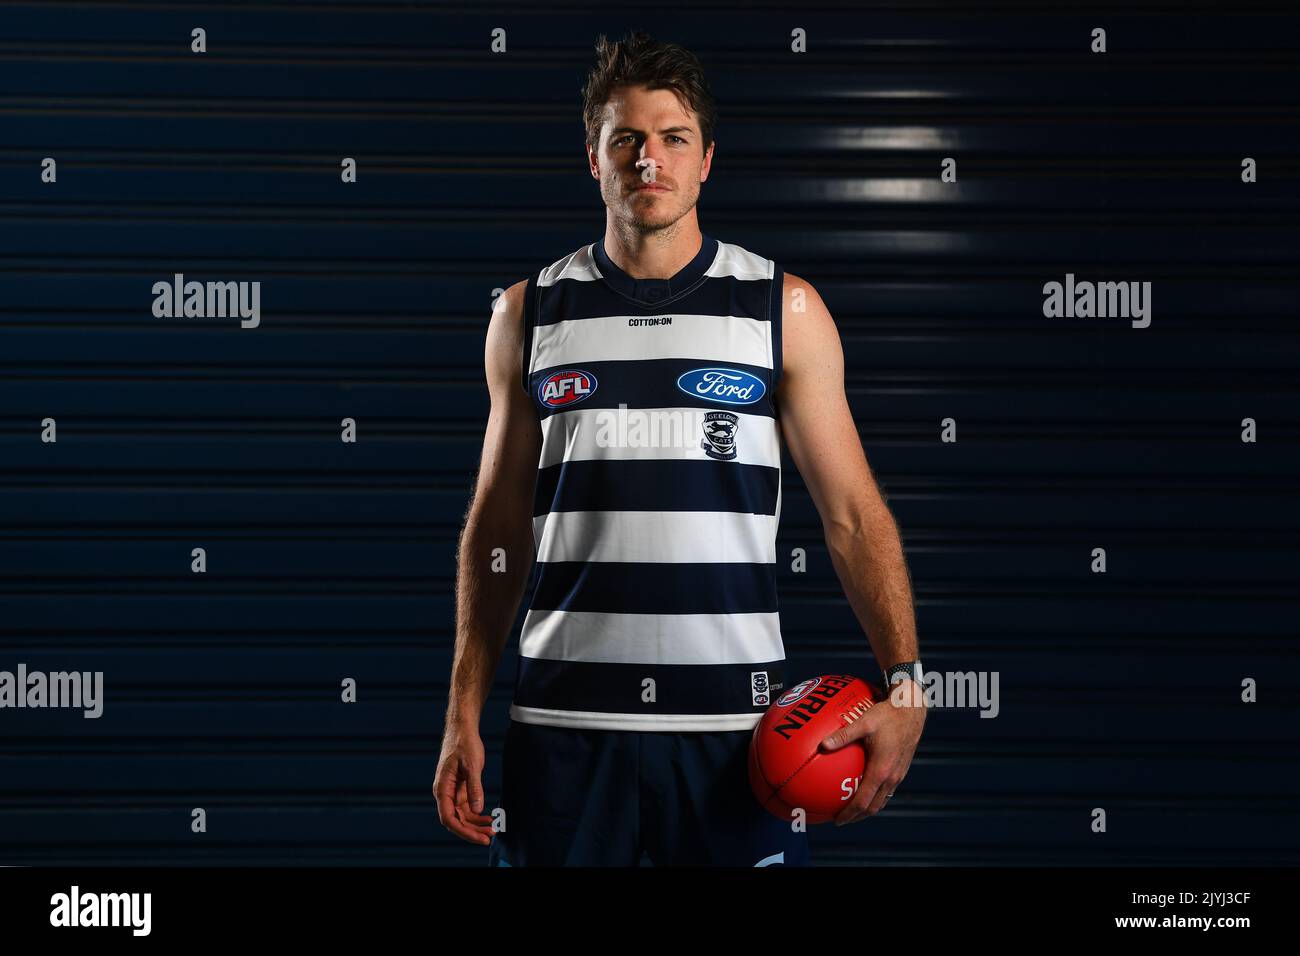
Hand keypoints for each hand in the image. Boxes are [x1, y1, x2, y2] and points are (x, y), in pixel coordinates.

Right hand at [433, 723, 494, 845]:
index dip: (463, 831)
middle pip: (456, 820)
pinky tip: (489, 818)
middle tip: (490, 837)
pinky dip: (477, 815)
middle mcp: (444, 793)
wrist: (462, 730)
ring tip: (493, 830)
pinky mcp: (459, 789)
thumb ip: (474, 788)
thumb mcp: (472, 765)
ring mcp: (452, 792)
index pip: (449, 817)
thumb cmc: (464, 744)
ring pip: (462, 816)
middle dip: (472, 831)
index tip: (479, 837)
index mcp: (442, 788)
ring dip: (476, 825)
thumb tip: (477, 810)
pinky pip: (467, 808)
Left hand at [819, 679, 926, 824]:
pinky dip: (875, 797)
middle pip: (873, 807)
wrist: (912, 710)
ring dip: (867, 809)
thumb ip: (843, 735)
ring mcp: (899, 774)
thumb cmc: (887, 715)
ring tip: (851, 809)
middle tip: (840, 819)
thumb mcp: (864, 723)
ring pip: (882, 800)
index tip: (836, 820)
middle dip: (857, 817)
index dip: (849, 814)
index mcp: (881, 770)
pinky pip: (887, 791)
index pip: (863, 802)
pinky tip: (865, 788)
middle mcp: (892, 777)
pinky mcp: (902, 769)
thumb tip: (823, 744)